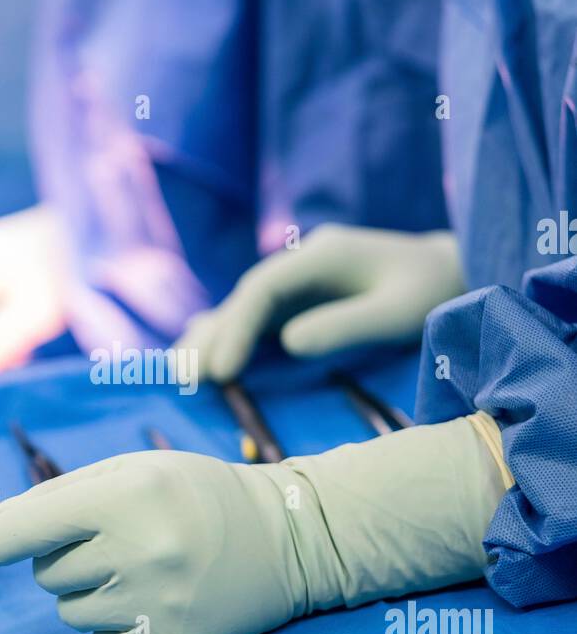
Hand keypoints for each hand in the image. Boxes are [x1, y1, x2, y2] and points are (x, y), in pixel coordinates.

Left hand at [0, 416, 508, 633]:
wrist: (291, 540)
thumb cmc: (199, 496)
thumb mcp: (136, 472)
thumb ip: (63, 498)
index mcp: (129, 495)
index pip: (34, 525)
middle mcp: (141, 551)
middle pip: (49, 573)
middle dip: (70, 557)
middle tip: (123, 541)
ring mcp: (157, 605)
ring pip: (69, 613)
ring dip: (90, 594)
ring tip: (144, 570)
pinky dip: (113, 629)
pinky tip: (155, 602)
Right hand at [176, 225, 463, 381]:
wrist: (454, 273)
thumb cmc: (433, 293)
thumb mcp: (397, 313)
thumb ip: (345, 325)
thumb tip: (288, 343)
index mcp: (323, 255)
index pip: (263, 289)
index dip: (237, 328)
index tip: (222, 369)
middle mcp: (303, 262)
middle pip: (243, 296)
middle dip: (212, 334)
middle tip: (186, 378)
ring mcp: (300, 279)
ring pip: (243, 306)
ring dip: (212, 336)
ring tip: (180, 374)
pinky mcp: (302, 299)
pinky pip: (257, 317)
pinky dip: (231, 338)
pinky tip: (207, 365)